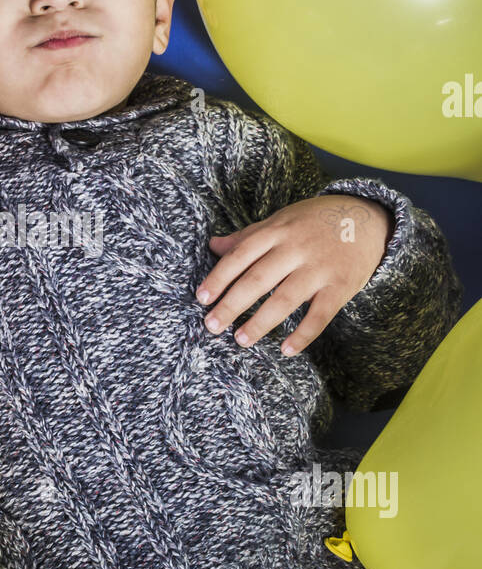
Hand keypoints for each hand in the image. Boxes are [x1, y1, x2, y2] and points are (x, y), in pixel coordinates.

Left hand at [194, 196, 392, 356]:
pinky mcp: (340, 286)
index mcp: (277, 231)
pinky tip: (286, 350)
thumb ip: (248, 236)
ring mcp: (319, 268)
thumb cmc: (315, 221)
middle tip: (212, 326)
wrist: (368, 218)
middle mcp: (296, 249)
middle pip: (257, 280)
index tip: (201, 298)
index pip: (241, 256)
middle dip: (231, 305)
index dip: (219, 278)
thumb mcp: (281, 220)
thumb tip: (213, 246)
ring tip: (240, 340)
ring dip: (260, 323)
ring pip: (285, 300)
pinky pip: (319, 315)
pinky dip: (303, 335)